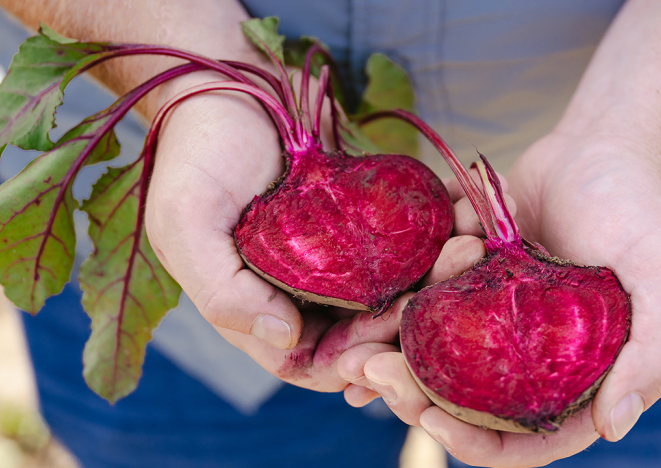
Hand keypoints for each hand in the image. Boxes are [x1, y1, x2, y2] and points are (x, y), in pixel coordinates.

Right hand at [143, 73, 497, 391]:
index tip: (392, 331)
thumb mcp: (188, 226)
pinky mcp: (365, 219)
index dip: (357, 360)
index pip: (317, 361)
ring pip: (399, 286)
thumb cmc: (194, 157)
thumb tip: (285, 339)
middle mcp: (306, 293)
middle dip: (415, 314)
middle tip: (453, 277)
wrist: (222, 86)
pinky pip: (409, 237)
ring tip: (472, 242)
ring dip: (438, 272)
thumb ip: (224, 291)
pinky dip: (439, 229)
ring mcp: (339, 257)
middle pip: (369, 329)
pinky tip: (464, 209)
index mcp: (260, 311)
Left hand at [342, 132, 660, 466]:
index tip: (433, 423)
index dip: (477, 443)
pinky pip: (422, 305)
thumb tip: (615, 427)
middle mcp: (527, 359)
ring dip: (389, 360)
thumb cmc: (643, 215)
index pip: (523, 438)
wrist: (604, 146)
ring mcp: (491, 320)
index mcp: (574, 378)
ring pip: (432, 359)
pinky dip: (391, 312)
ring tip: (350, 353)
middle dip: (414, 398)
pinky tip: (358, 315)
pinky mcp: (464, 281)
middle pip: (464, 403)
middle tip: (373, 375)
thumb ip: (652, 354)